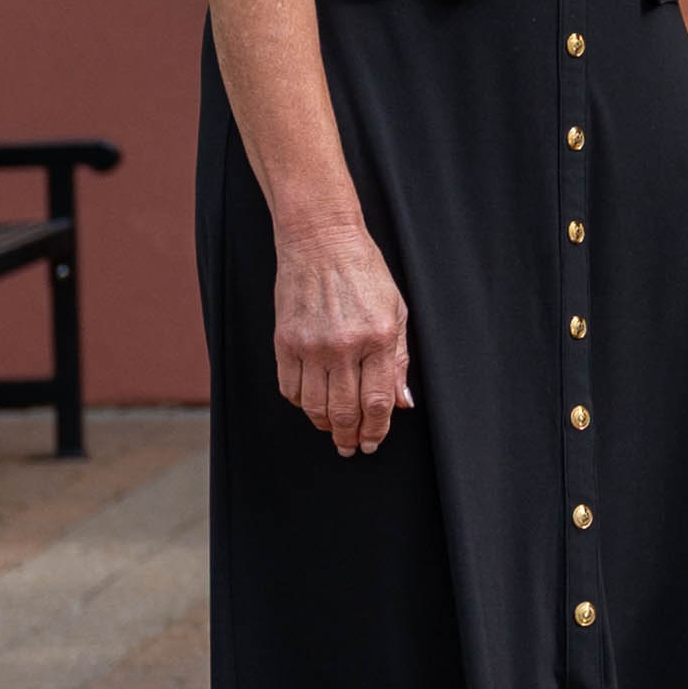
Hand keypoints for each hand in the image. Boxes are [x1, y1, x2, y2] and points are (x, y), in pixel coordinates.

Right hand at [270, 218, 412, 454]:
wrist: (321, 241)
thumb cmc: (364, 272)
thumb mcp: (396, 311)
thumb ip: (399, 360)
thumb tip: (402, 403)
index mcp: (378, 338)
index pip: (377, 402)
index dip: (376, 430)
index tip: (372, 443)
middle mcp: (344, 346)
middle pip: (344, 411)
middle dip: (350, 436)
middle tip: (351, 447)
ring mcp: (311, 345)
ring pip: (314, 406)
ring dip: (324, 425)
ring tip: (333, 430)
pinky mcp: (285, 341)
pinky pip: (289, 388)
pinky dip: (300, 403)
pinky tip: (311, 403)